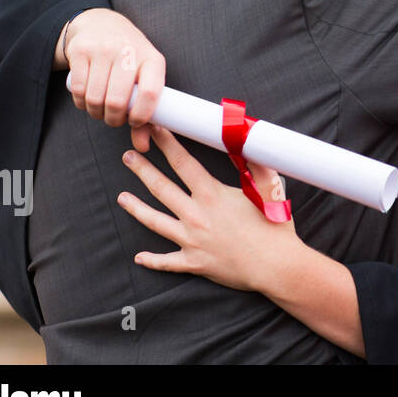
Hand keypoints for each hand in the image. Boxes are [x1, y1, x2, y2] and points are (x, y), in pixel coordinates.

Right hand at [61, 8, 165, 151]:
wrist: (102, 24)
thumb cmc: (130, 59)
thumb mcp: (145, 77)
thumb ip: (146, 111)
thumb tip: (143, 147)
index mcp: (152, 59)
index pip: (150, 93)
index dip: (141, 115)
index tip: (134, 122)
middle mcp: (128, 52)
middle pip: (117, 101)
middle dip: (113, 119)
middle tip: (114, 119)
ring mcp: (103, 49)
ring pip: (95, 98)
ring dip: (96, 113)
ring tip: (101, 110)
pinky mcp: (80, 51)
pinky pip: (77, 90)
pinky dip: (81, 103)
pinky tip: (87, 99)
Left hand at [117, 126, 297, 293]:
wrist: (276, 266)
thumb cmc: (275, 228)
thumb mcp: (270, 188)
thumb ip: (258, 165)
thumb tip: (251, 143)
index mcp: (212, 195)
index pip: (183, 163)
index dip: (168, 144)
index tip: (156, 130)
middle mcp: (196, 215)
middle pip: (161, 188)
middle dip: (143, 169)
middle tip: (128, 156)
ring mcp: (191, 240)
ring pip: (155, 221)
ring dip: (136, 208)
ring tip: (121, 197)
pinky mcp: (194, 262)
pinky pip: (167, 261)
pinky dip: (152, 260)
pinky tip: (139, 256)